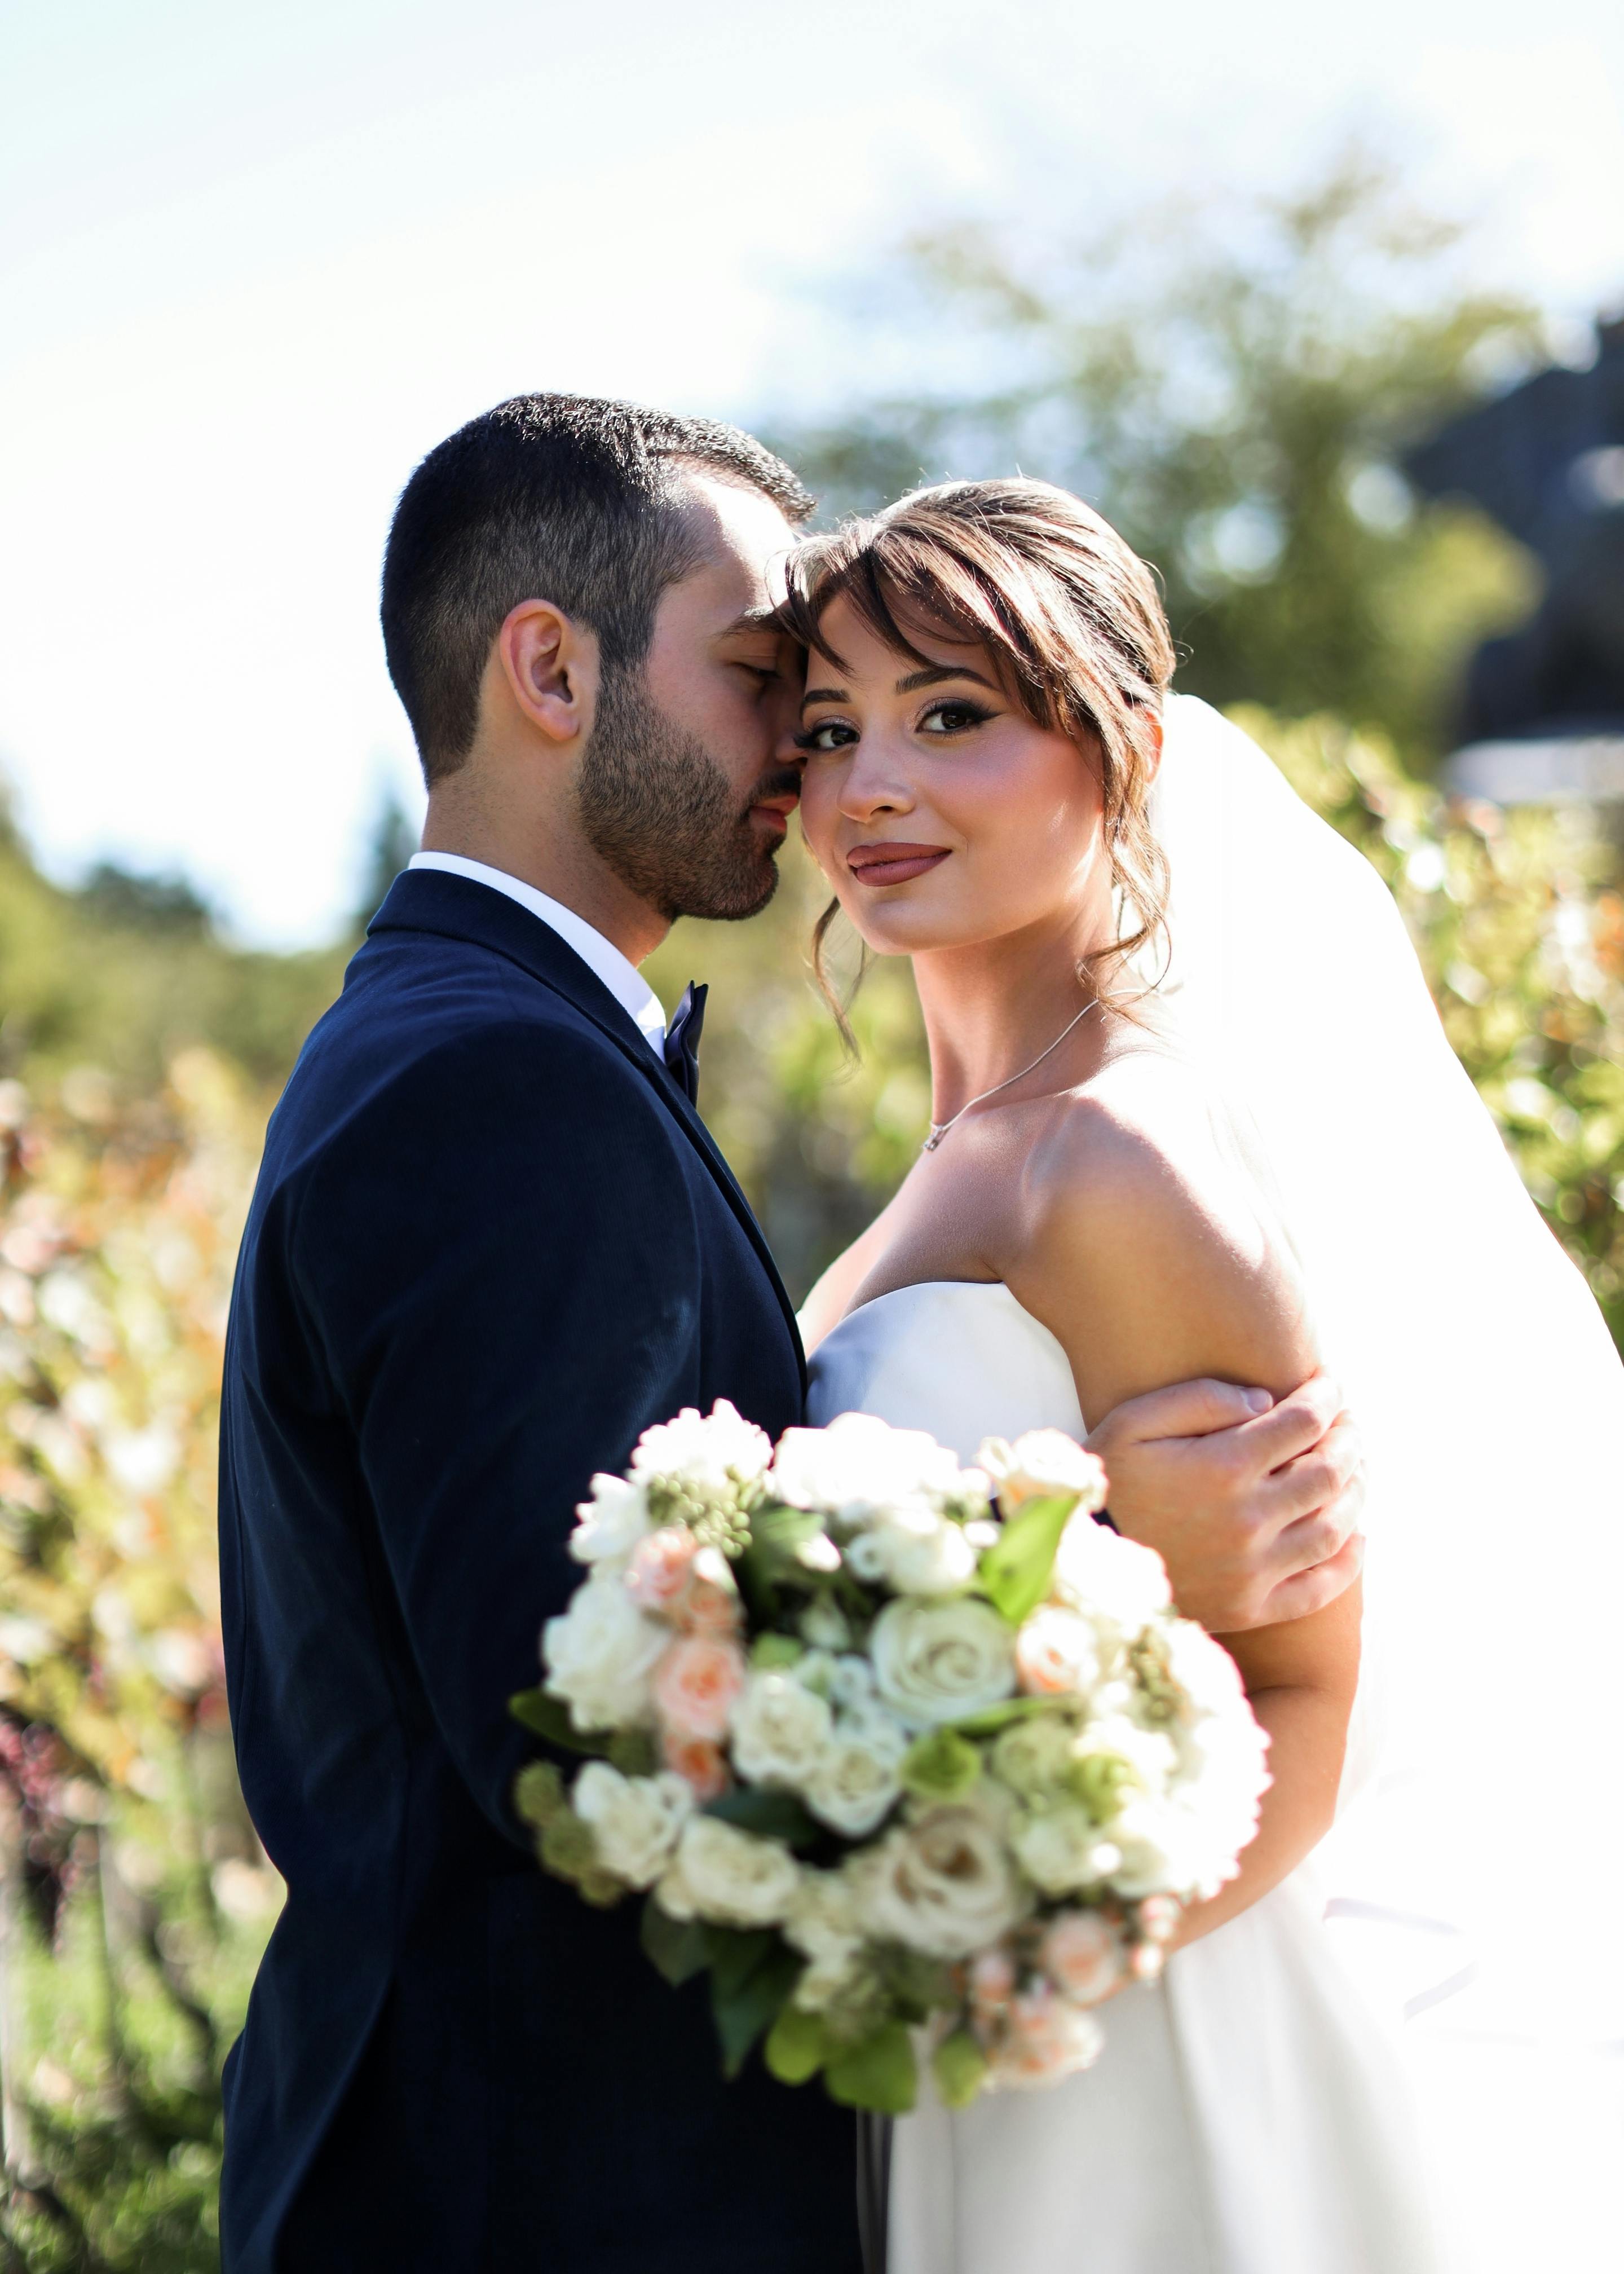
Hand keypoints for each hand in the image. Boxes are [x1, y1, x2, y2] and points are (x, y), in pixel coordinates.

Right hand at [1084, 1369, 1363, 1631]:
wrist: (1076, 1563)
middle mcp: (1249, 1520)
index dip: (1326, 1399)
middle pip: (1329, 1472)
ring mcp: (1253, 1569)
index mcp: (1224, 1467)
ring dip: (1355, 1492)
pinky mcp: (1250, 1607)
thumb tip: (1265, 1401)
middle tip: (1348, 1425)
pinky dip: (1348, 1562)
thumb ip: (1199, 1399)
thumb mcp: (1134, 1421)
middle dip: (1347, 1440)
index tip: (1330, 1388)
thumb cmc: (1106, 1481)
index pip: (1303, 1424)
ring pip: (1334, 1527)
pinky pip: (1319, 1588)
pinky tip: (1356, 1537)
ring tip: (1353, 1471)